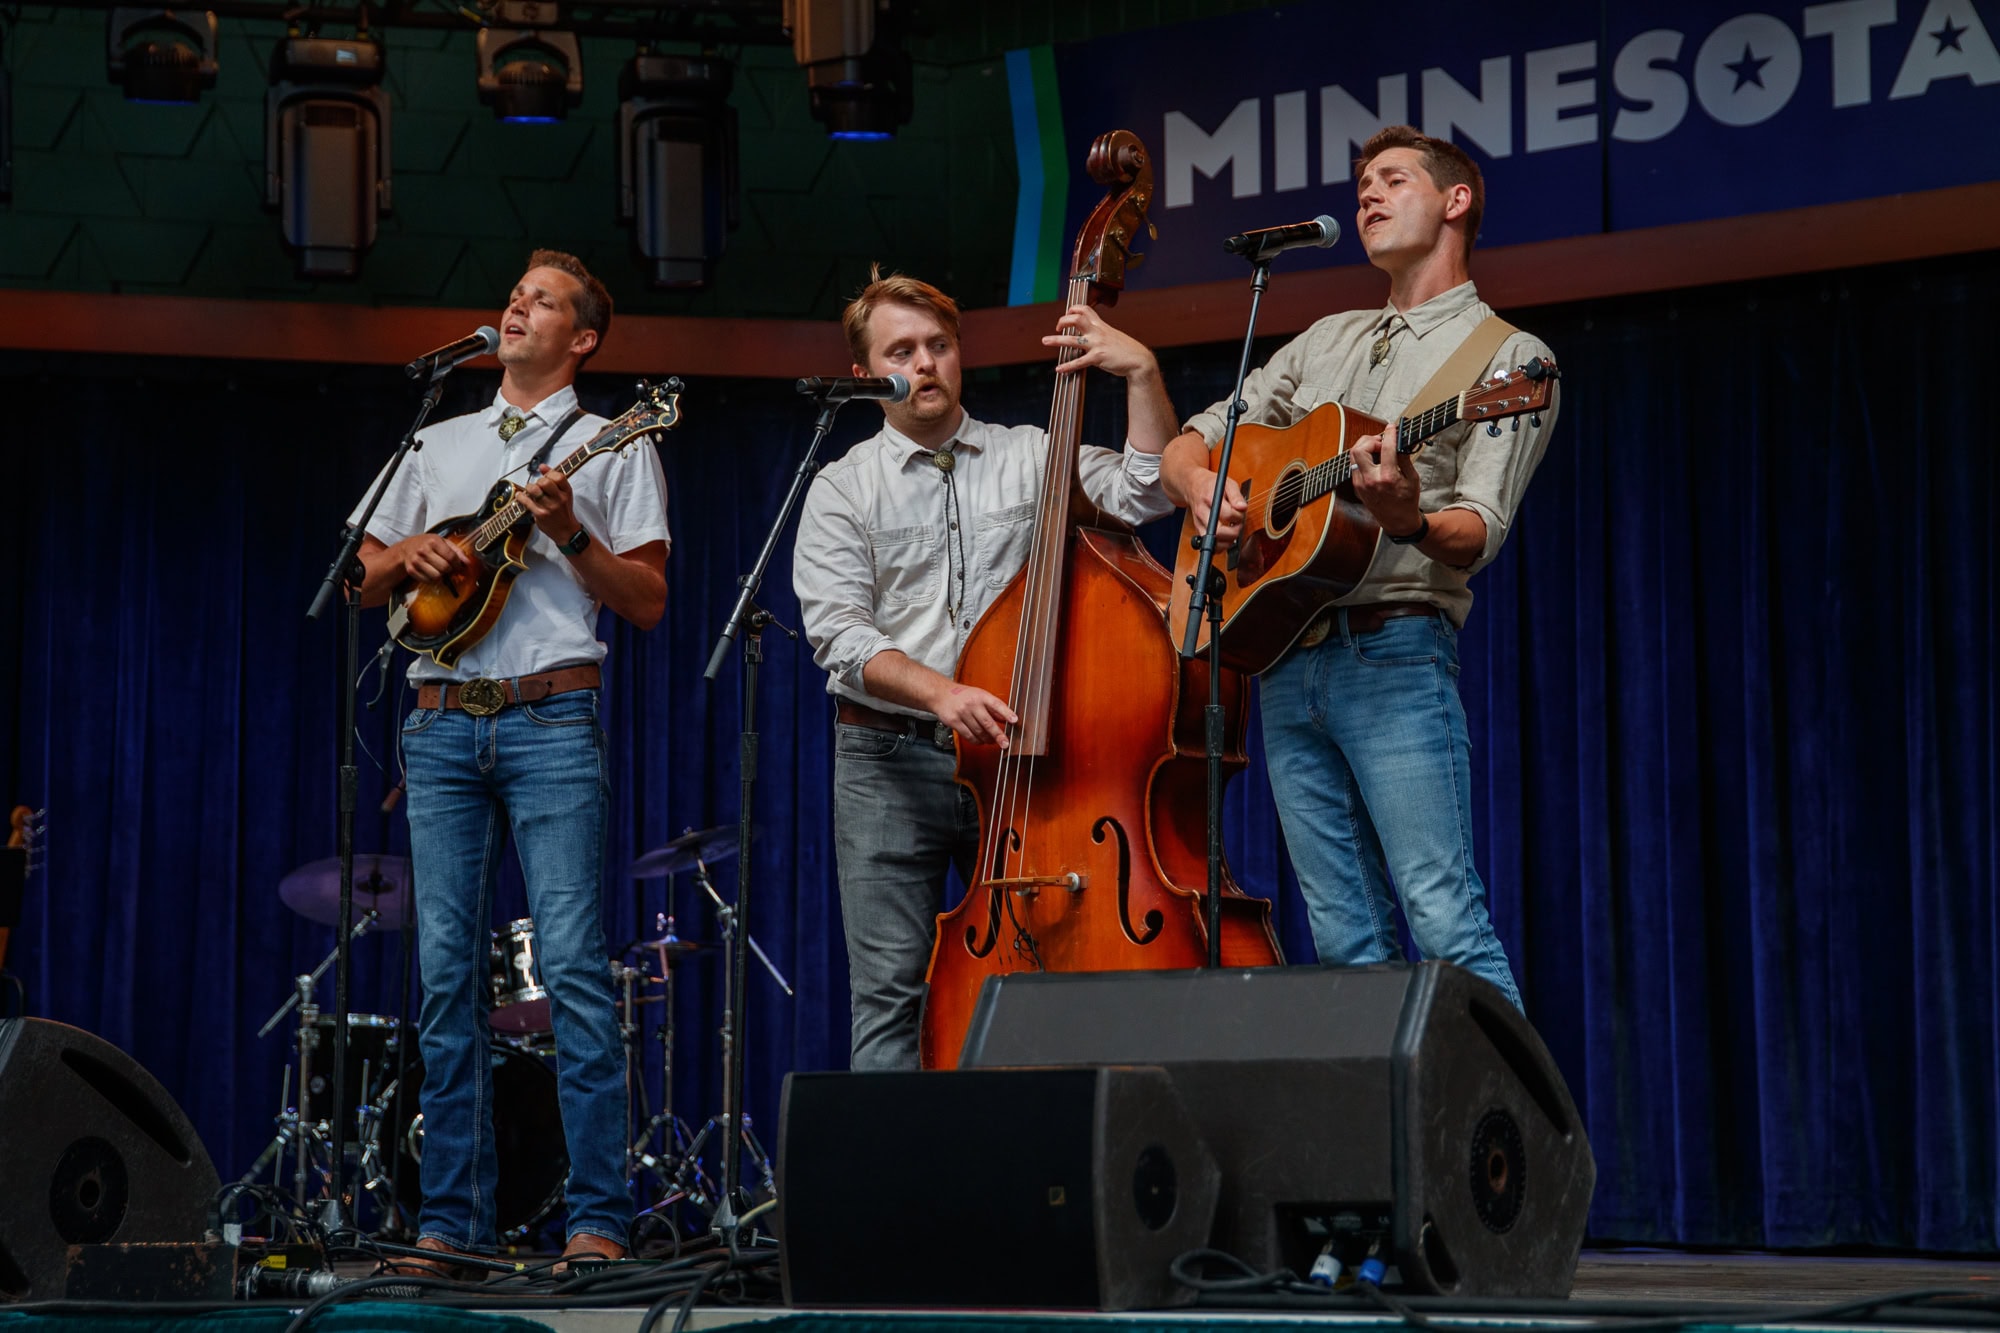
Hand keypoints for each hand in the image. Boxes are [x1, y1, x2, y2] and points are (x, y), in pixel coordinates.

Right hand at [401, 533, 470, 582]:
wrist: (406, 548)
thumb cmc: (426, 544)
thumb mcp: (442, 541)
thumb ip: (457, 551)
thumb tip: (467, 562)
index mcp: (433, 541)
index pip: (451, 557)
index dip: (458, 564)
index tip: (458, 565)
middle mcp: (423, 550)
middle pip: (445, 568)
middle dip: (450, 570)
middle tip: (449, 568)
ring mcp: (416, 561)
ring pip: (437, 576)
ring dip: (441, 575)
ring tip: (439, 569)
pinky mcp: (412, 570)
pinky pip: (428, 581)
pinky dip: (432, 579)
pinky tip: (431, 572)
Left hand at [517, 465, 579, 542]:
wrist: (566, 531)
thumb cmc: (563, 512)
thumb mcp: (564, 494)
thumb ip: (555, 480)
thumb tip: (542, 466)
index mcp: (567, 492)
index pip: (559, 476)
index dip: (549, 473)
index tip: (545, 475)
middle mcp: (559, 499)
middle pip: (545, 482)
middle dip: (538, 481)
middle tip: (538, 486)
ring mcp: (550, 507)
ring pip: (534, 490)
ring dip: (529, 488)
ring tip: (530, 491)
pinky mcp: (540, 514)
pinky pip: (527, 502)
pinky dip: (521, 497)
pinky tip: (520, 496)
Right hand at [934, 682, 1017, 746]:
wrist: (941, 694)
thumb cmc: (963, 695)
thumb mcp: (980, 695)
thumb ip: (992, 707)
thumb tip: (1007, 718)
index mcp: (981, 696)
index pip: (996, 704)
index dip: (1006, 713)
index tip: (1015, 720)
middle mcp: (972, 704)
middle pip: (988, 722)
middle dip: (998, 735)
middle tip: (1005, 743)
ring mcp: (962, 713)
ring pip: (978, 731)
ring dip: (987, 739)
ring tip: (992, 741)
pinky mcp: (954, 721)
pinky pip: (968, 735)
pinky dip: (976, 741)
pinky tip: (981, 741)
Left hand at [1044, 305, 1158, 380]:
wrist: (1139, 360)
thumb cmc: (1126, 350)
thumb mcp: (1113, 336)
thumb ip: (1101, 333)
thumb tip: (1089, 335)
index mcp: (1101, 325)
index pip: (1085, 309)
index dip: (1073, 309)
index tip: (1067, 314)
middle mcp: (1098, 332)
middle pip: (1076, 318)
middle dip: (1062, 321)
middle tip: (1057, 328)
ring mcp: (1097, 344)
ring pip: (1072, 339)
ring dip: (1056, 340)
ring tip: (1045, 341)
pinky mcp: (1098, 358)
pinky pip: (1079, 362)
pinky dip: (1067, 366)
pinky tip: (1059, 369)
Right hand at [1185, 467, 1246, 544]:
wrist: (1193, 486)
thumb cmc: (1211, 485)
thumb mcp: (1227, 483)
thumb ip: (1236, 496)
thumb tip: (1242, 508)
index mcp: (1209, 499)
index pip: (1227, 514)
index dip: (1238, 516)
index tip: (1240, 512)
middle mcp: (1201, 513)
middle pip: (1218, 532)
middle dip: (1233, 532)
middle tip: (1238, 525)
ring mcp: (1199, 523)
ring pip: (1213, 543)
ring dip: (1228, 541)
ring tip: (1232, 531)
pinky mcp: (1199, 531)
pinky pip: (1210, 545)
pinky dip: (1220, 545)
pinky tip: (1225, 537)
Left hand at [1348, 426, 1421, 533]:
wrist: (1397, 522)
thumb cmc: (1407, 501)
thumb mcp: (1413, 478)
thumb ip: (1404, 458)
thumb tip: (1398, 441)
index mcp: (1387, 478)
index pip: (1385, 448)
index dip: (1389, 433)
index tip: (1392, 427)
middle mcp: (1370, 480)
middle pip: (1359, 449)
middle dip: (1370, 439)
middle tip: (1381, 441)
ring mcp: (1361, 484)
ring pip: (1353, 456)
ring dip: (1364, 447)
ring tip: (1378, 449)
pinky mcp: (1357, 487)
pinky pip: (1354, 466)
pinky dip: (1362, 458)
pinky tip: (1374, 459)